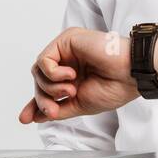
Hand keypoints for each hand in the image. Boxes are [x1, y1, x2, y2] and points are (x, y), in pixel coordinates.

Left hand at [20, 27, 138, 122]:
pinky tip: (71, 76)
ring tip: (71, 90)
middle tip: (55, 109)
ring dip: (50, 87)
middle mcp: (69, 61)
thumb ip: (57, 108)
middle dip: (43, 99)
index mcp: (73, 76)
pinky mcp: (67, 40)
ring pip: (39, 70)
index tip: (26, 118)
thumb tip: (36, 116)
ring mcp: (67, 50)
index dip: (36, 103)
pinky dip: (53, 74)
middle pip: (39, 80)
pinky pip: (44, 60)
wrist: (131, 75)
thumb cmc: (116, 87)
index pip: (47, 88)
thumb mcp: (80, 105)